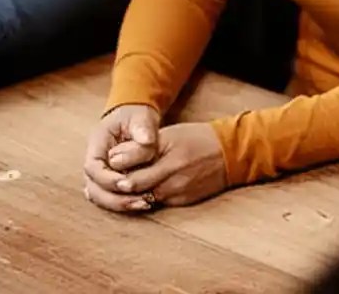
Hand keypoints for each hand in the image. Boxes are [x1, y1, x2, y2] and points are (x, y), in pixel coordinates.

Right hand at [82, 104, 160, 212]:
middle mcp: (95, 161)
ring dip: (120, 204)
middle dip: (114, 199)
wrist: (134, 118)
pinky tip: (144, 203)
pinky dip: (124, 202)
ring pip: (101, 196)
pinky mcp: (111, 179)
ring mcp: (101, 172)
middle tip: (139, 201)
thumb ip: (143, 129)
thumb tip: (147, 142)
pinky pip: (111, 196)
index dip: (107, 179)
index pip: (93, 168)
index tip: (126, 183)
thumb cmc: (136, 116)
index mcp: (96, 144)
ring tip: (144, 204)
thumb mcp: (140, 118)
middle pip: (94, 188)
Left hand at [114, 123, 228, 206]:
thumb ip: (141, 148)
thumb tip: (114, 158)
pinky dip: (150, 196)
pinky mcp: (184, 202)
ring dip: (134, 193)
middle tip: (111, 181)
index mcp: (166, 158)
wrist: (230, 153)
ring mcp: (178, 193)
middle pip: (135, 191)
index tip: (108, 169)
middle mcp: (172, 179)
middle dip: (120, 187)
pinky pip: (159, 202)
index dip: (116, 174)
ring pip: (144, 199)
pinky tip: (146, 188)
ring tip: (124, 184)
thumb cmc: (197, 139)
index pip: (131, 175)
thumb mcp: (169, 135)